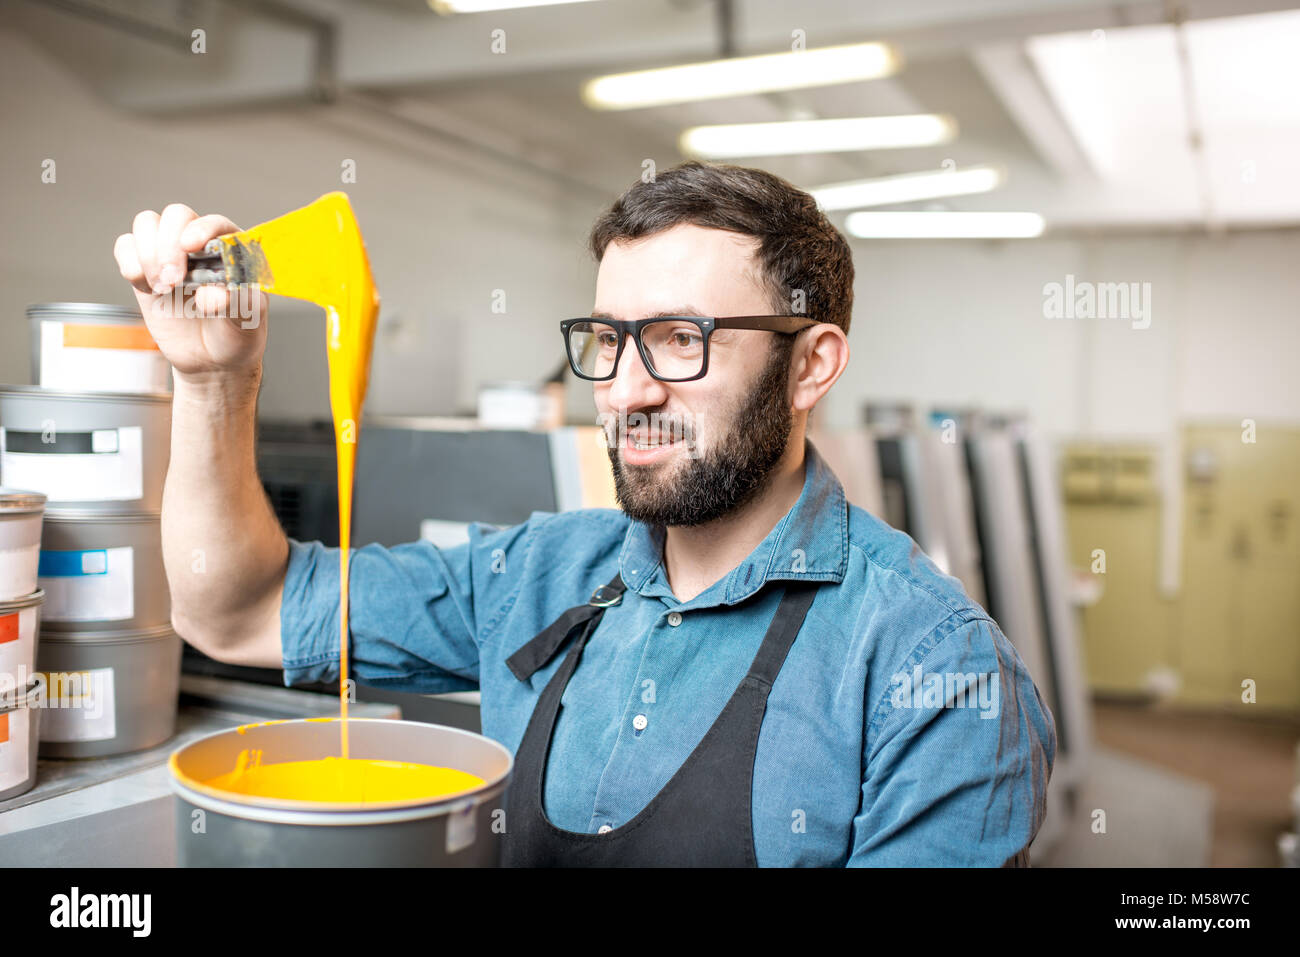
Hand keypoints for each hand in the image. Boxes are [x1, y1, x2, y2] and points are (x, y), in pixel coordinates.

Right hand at [114, 203, 269, 378]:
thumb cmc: (237, 334)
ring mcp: (170, 254)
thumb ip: (235, 304)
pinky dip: (129, 263)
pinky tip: (147, 288)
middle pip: (176, 216)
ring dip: (147, 253)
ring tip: (163, 287)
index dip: (201, 229)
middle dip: (168, 244)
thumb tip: (211, 295)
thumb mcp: (247, 323)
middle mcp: (201, 245)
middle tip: (173, 280)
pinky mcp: (146, 269)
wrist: (212, 360)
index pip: (215, 223)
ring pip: (147, 224)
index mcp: (233, 249)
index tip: (191, 246)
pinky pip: (126, 246)